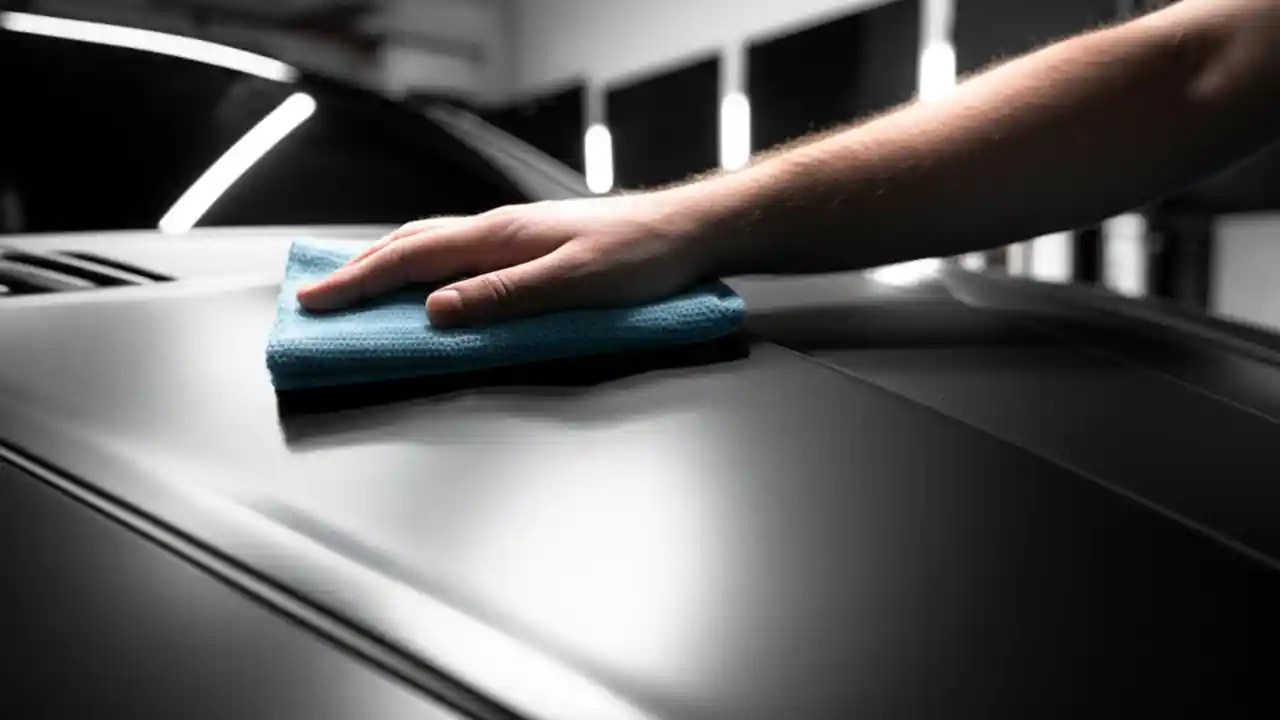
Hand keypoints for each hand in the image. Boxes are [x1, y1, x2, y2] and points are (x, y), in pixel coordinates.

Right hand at [296, 193, 716, 327]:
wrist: (684, 232)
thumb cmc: (637, 258)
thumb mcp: (572, 284)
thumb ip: (502, 296)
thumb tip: (435, 309)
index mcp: (499, 237)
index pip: (410, 258)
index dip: (358, 282)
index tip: (315, 301)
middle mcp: (498, 229)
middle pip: (410, 244)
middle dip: (358, 271)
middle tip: (317, 296)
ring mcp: (513, 233)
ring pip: (431, 243)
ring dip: (386, 263)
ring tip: (354, 283)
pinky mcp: (530, 244)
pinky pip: (457, 252)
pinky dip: (422, 264)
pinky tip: (425, 278)